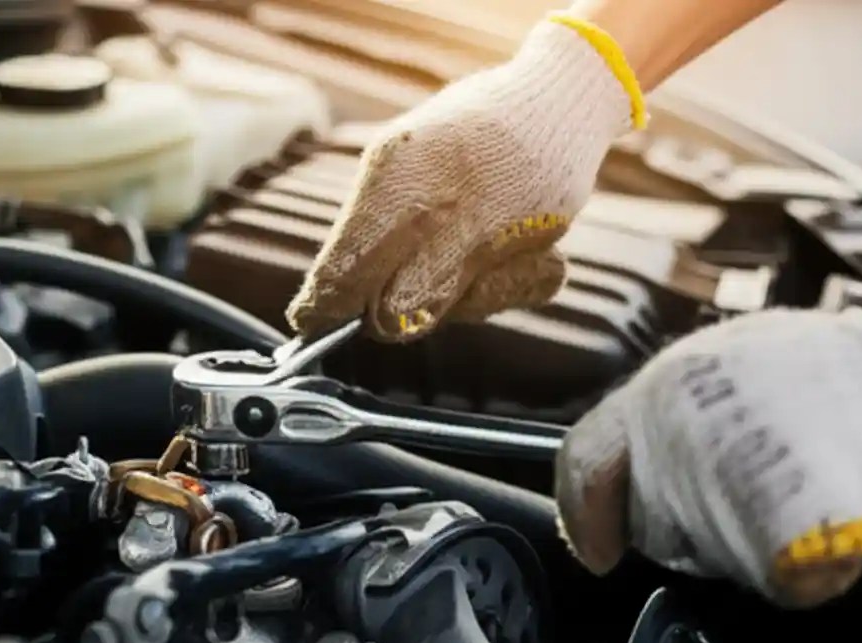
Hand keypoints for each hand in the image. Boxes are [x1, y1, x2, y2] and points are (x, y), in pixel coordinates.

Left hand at [286, 17, 643, 340]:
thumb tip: (331, 292)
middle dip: (371, 314)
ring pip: (442, 314)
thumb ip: (363, 224)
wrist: (553, 105)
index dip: (321, 306)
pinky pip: (497, 304)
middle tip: (367, 299)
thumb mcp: (395, 155)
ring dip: (426, 299)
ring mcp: (501, 240)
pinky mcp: (544, 258)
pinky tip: (484, 255)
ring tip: (434, 260)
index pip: (346, 273)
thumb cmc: (459, 132)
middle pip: (391, 314)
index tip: (308, 318)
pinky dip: (485, 291)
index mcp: (401, 177)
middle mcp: (450, 213)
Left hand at [555, 281, 861, 606]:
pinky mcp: (784, 521)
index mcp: (664, 382)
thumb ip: (670, 410)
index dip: (585, 512)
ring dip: (751, 540)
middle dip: (696, 527)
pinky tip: (828, 519)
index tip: (595, 547)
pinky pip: (774, 577)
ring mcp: (730, 470)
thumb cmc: (838, 371)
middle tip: (754, 488)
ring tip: (801, 484)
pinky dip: (805, 565)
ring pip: (715, 556)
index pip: (586, 460)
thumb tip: (626, 468)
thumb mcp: (728, 363)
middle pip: (658, 525)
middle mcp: (682, 424)